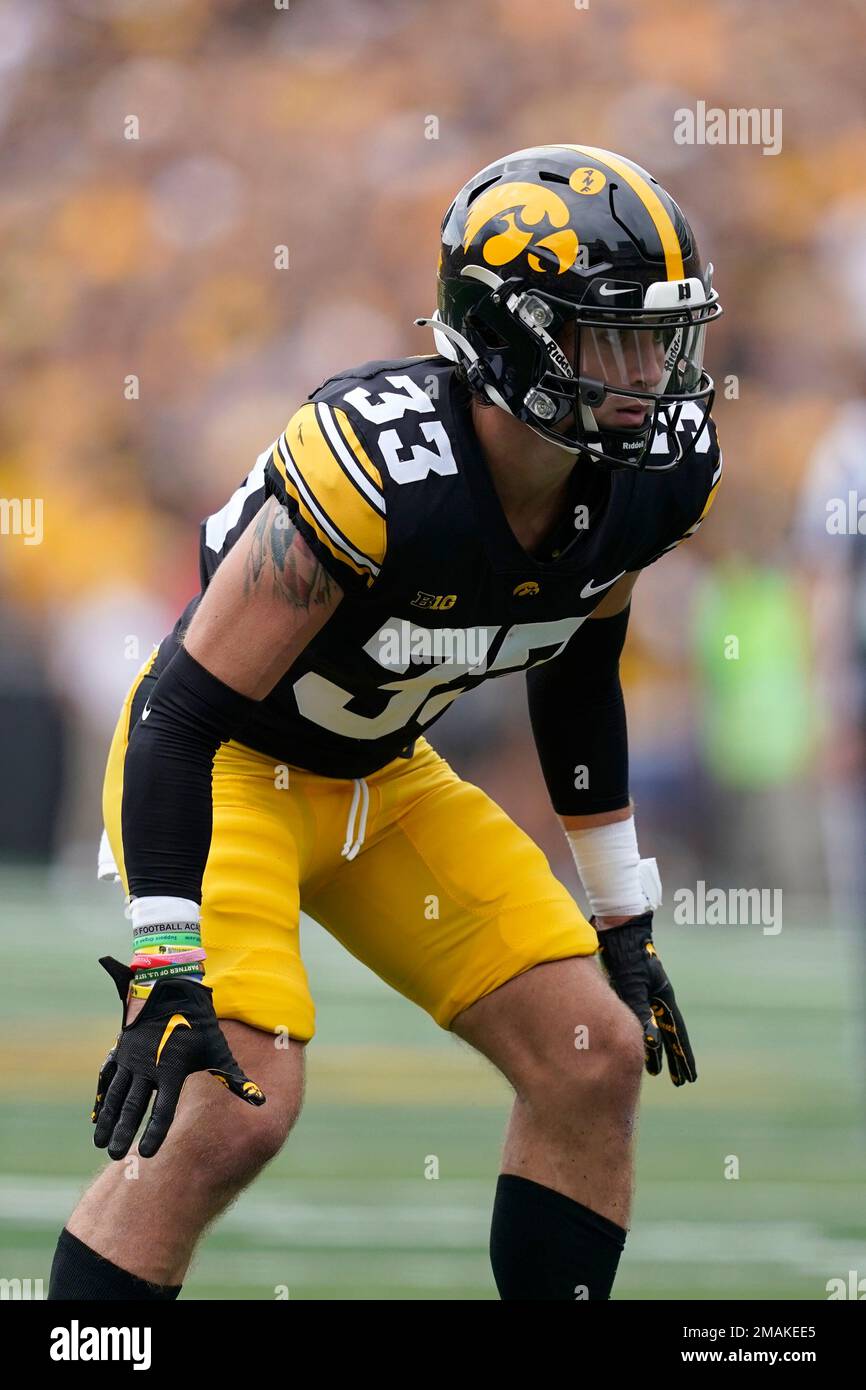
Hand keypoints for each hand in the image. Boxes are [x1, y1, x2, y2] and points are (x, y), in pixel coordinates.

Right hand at [92, 956, 265, 1158]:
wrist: (173, 989)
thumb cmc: (201, 1024)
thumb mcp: (218, 1050)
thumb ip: (235, 1079)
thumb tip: (261, 1102)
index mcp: (171, 1070)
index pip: (163, 1109)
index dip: (155, 1132)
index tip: (147, 1154)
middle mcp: (148, 1066)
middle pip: (133, 1105)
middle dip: (122, 1131)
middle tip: (114, 1155)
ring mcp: (131, 1058)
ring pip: (116, 1094)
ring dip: (108, 1119)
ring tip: (100, 1143)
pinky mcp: (121, 1050)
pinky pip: (108, 1078)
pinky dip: (102, 1098)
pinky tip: (96, 1117)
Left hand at [596, 912, 695, 1084]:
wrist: (615, 928)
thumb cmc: (626, 954)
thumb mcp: (633, 984)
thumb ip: (639, 1011)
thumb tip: (648, 1042)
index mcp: (663, 997)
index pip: (677, 1034)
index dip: (683, 1057)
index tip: (689, 1078)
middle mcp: (656, 997)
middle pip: (668, 1034)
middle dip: (674, 1058)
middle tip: (679, 1081)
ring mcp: (644, 993)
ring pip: (653, 1028)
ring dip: (655, 1049)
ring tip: (654, 1070)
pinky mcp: (628, 989)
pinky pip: (638, 1019)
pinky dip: (639, 1034)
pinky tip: (633, 1043)